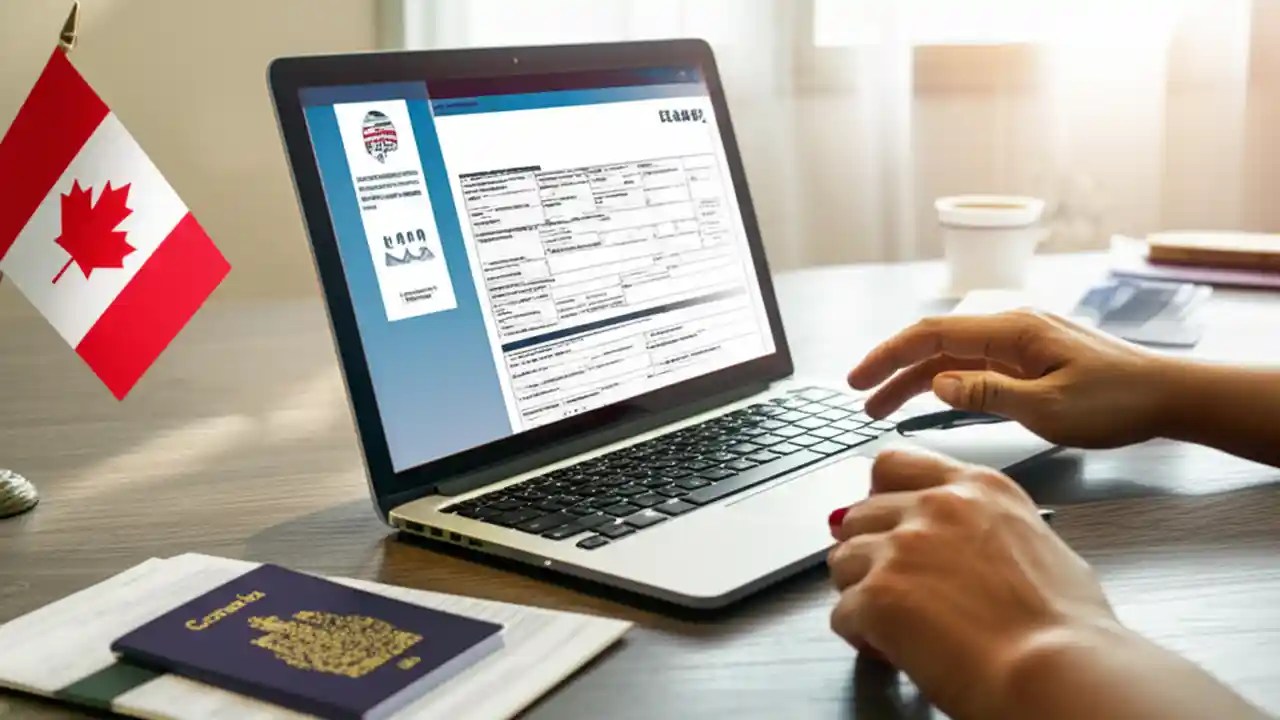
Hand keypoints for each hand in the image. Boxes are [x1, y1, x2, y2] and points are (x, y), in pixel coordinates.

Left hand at [827, 448, 1117, 717]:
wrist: (1058, 672)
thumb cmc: (1066, 628)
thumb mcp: (1038, 545)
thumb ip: (988, 531)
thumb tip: (974, 548)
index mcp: (977, 488)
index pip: (894, 464)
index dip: (879, 496)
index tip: (883, 521)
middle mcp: (933, 507)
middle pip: (859, 515)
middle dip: (868, 552)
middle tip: (893, 588)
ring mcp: (901, 548)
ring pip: (841, 561)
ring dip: (860, 593)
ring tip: (896, 623)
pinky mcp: (878, 594)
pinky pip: (842, 613)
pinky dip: (861, 635)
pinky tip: (892, 649)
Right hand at [847, 309, 1174, 447]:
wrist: (1169, 397)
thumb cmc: (1118, 401)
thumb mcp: (1049, 407)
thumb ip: (987, 394)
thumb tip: (936, 384)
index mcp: (1011, 332)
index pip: (932, 335)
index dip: (888, 356)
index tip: (858, 380)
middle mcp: (1010, 329)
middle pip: (934, 345)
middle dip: (893, 370)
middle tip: (861, 399)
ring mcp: (1019, 344)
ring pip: (951, 358)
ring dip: (915, 380)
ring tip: (882, 409)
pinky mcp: (1029, 361)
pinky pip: (974, 367)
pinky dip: (944, 383)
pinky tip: (930, 401)